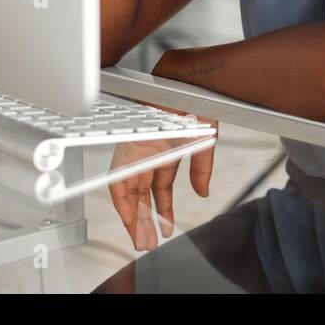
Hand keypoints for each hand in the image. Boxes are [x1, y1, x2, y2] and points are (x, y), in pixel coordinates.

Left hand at [106, 103, 217, 250]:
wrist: (188, 82)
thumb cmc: (196, 104)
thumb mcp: (205, 141)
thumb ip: (202, 168)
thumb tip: (203, 192)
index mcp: (166, 152)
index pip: (160, 188)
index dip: (162, 210)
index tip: (164, 230)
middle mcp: (149, 154)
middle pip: (142, 194)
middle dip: (146, 220)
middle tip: (148, 242)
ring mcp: (137, 151)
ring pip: (130, 191)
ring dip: (134, 217)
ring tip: (141, 238)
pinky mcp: (127, 147)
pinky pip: (119, 178)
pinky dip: (124, 200)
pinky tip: (132, 217)